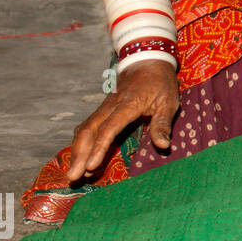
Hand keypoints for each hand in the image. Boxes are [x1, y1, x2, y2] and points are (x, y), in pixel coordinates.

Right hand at [66, 58, 179, 181]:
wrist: (147, 62)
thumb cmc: (160, 84)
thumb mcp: (169, 102)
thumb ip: (163, 124)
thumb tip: (163, 145)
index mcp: (127, 105)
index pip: (109, 128)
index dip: (99, 148)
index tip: (90, 166)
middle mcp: (110, 107)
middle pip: (89, 132)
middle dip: (79, 155)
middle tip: (72, 177)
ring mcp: (103, 108)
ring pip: (84, 130)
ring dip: (76, 152)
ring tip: (73, 174)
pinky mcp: (101, 111)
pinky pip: (87, 128)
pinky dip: (80, 144)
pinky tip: (78, 159)